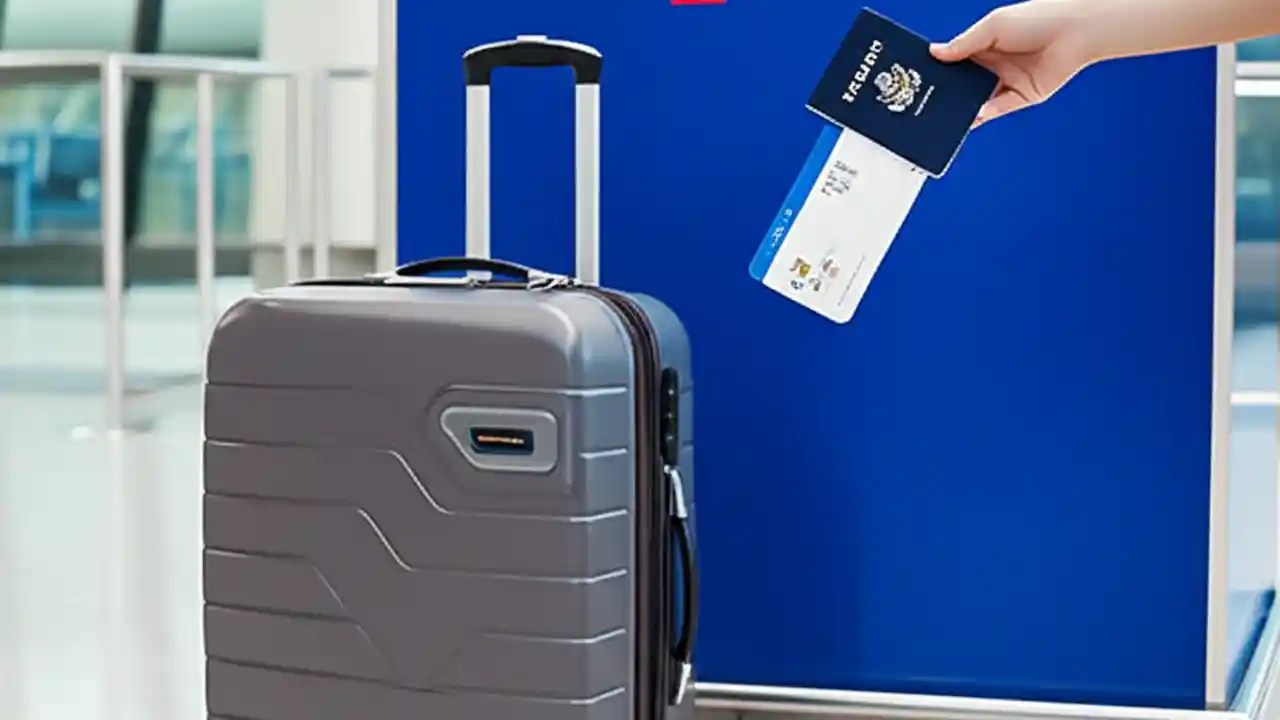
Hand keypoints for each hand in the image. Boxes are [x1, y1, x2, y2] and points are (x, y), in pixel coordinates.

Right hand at [930, 0, 1095, 125]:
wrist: (1076, 30)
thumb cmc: (1038, 18)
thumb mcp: (992, 27)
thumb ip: (964, 44)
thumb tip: (935, 53)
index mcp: (985, 44)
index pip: (956, 60)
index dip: (940, 68)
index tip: (921, 76)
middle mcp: (995, 64)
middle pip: (964, 83)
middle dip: (948, 91)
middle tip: (926, 98)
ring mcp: (1007, 82)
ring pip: (978, 99)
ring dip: (963, 106)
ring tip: (943, 113)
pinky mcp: (1021, 97)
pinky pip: (997, 109)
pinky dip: (983, 114)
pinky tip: (971, 115)